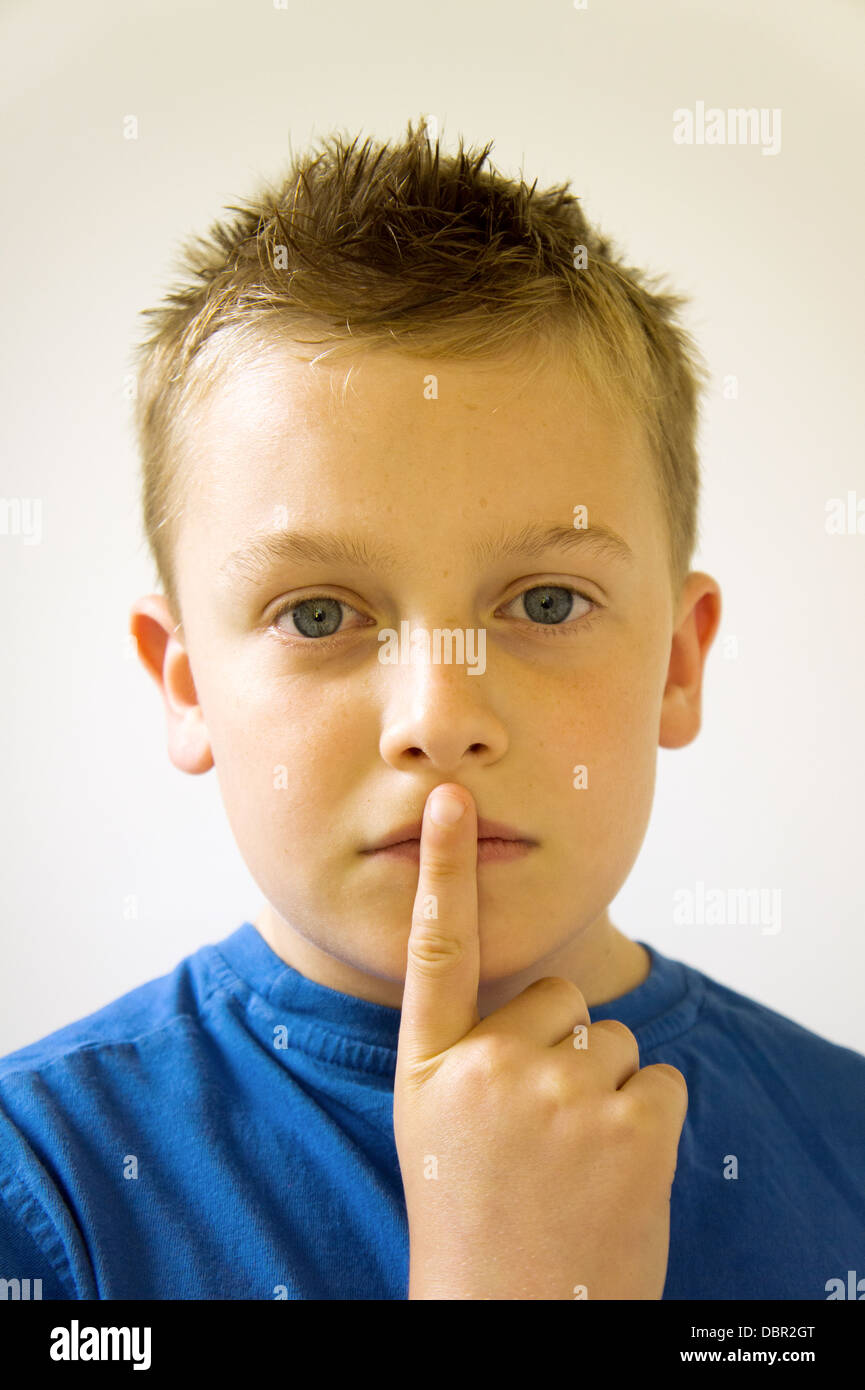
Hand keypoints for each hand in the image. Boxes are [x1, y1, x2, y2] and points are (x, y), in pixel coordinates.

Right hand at [393, 782, 687, 1299]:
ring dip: (605, 1094)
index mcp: (430, 1067)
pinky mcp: (628, 1126)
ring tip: (569, 1165)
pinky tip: (612, 1176)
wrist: (511, 1319)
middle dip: (562, 1051)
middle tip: (538, 1133)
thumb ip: (469, 1049)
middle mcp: (487, 1069)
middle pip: (562, 1000)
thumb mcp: (436, 1125)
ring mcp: (558, 1096)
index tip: (449, 800)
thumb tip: (544, 996)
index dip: (444, 867)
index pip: (437, 948)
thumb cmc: (475, 1216)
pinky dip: (647, 1122)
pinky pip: (659, 1078)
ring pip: (613, 1041)